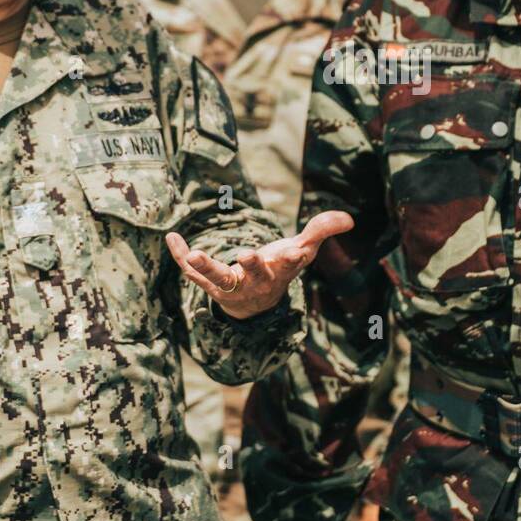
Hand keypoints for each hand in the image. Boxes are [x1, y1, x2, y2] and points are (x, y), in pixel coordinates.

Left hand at [166, 210, 352, 320]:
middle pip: (253, 276)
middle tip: (246, 254)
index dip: (292, 257)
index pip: (288, 265)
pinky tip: (171, 237)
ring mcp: (230, 285)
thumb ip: (322, 230)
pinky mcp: (208, 284)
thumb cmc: (280, 268)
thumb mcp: (302, 249)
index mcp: (278, 272)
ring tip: (198, 254)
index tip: (298, 249)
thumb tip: (348, 218)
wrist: (256, 302)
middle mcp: (255, 282)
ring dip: (207, 267)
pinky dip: (181, 256)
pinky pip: (191, 272)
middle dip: (251, 267)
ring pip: (218, 280)